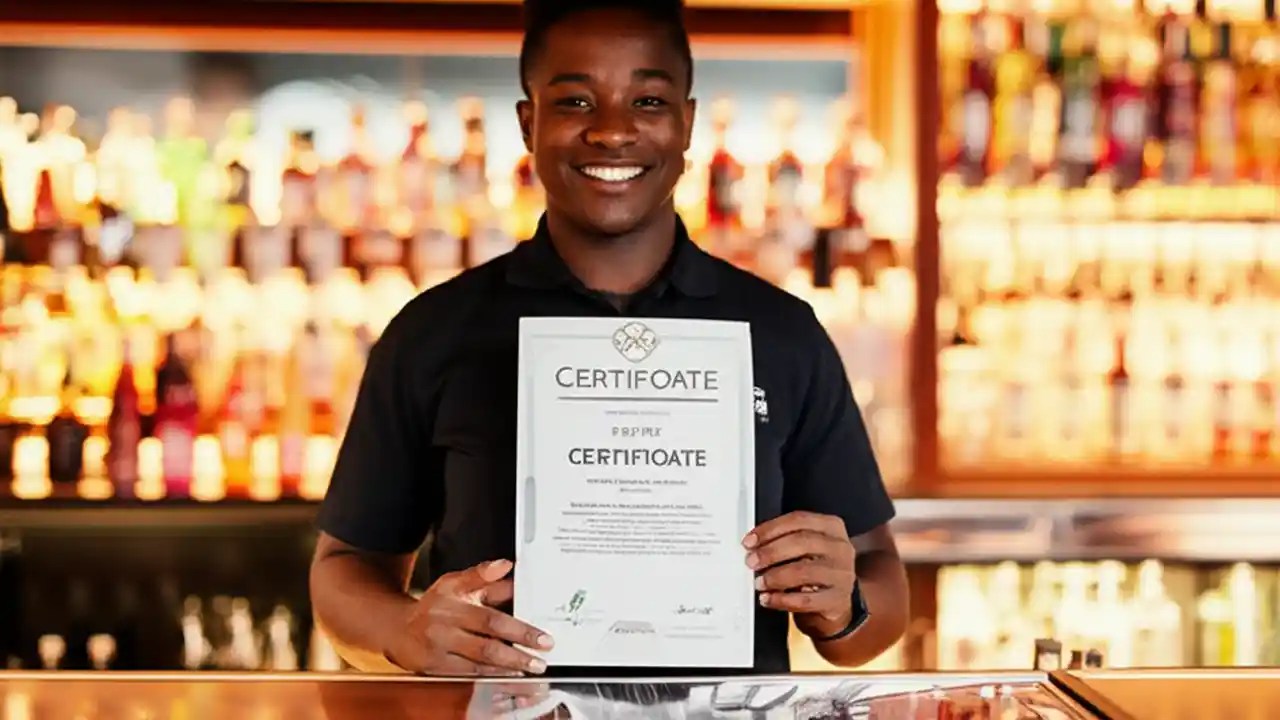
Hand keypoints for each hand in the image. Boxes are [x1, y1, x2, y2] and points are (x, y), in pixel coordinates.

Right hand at [387, 559, 554, 676]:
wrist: (397, 628)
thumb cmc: (435, 605)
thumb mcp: (456, 582)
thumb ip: (482, 575)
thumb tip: (507, 565)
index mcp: (453, 602)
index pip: (491, 618)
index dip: (519, 629)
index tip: (542, 638)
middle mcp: (444, 626)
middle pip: (487, 645)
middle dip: (518, 654)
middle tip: (541, 658)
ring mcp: (438, 650)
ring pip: (477, 663)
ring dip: (507, 669)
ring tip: (529, 669)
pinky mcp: (434, 668)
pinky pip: (466, 675)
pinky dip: (489, 677)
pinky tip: (506, 676)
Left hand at [743, 511, 855, 636]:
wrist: (836, 605)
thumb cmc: (815, 570)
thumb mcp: (807, 548)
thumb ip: (785, 540)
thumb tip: (754, 544)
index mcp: (832, 527)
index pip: (799, 520)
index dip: (770, 529)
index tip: (750, 541)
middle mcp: (840, 548)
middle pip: (802, 542)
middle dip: (770, 552)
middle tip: (751, 561)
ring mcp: (841, 574)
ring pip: (803, 571)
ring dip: (774, 577)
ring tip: (759, 582)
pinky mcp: (837, 600)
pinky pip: (805, 600)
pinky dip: (781, 600)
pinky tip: (768, 599)